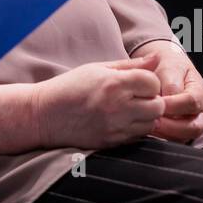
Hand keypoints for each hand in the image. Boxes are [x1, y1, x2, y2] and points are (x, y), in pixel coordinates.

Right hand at [32, 58, 164, 148]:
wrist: (44, 115)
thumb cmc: (70, 87)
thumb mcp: (96, 68)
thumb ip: (129, 66)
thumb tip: (155, 60)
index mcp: (114, 83)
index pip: (153, 82)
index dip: (149, 81)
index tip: (139, 82)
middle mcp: (118, 107)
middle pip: (158, 106)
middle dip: (152, 100)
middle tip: (139, 97)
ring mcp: (115, 127)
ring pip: (151, 124)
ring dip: (146, 117)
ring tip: (130, 110)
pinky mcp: (111, 143)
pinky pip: (138, 137)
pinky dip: (136, 129)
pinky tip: (122, 121)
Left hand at [132, 41, 202, 142]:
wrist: (164, 68)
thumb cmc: (168, 66)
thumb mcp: (170, 65)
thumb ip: (171, 81)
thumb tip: (169, 97)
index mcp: (200, 92)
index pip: (192, 102)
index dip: (174, 104)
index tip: (157, 102)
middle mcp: (199, 111)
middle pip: (195, 127)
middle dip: (172, 126)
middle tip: (152, 119)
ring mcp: (190, 123)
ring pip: (184, 138)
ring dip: (166, 134)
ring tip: (148, 124)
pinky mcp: (178, 132)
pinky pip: (173, 140)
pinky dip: (160, 137)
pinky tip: (147, 128)